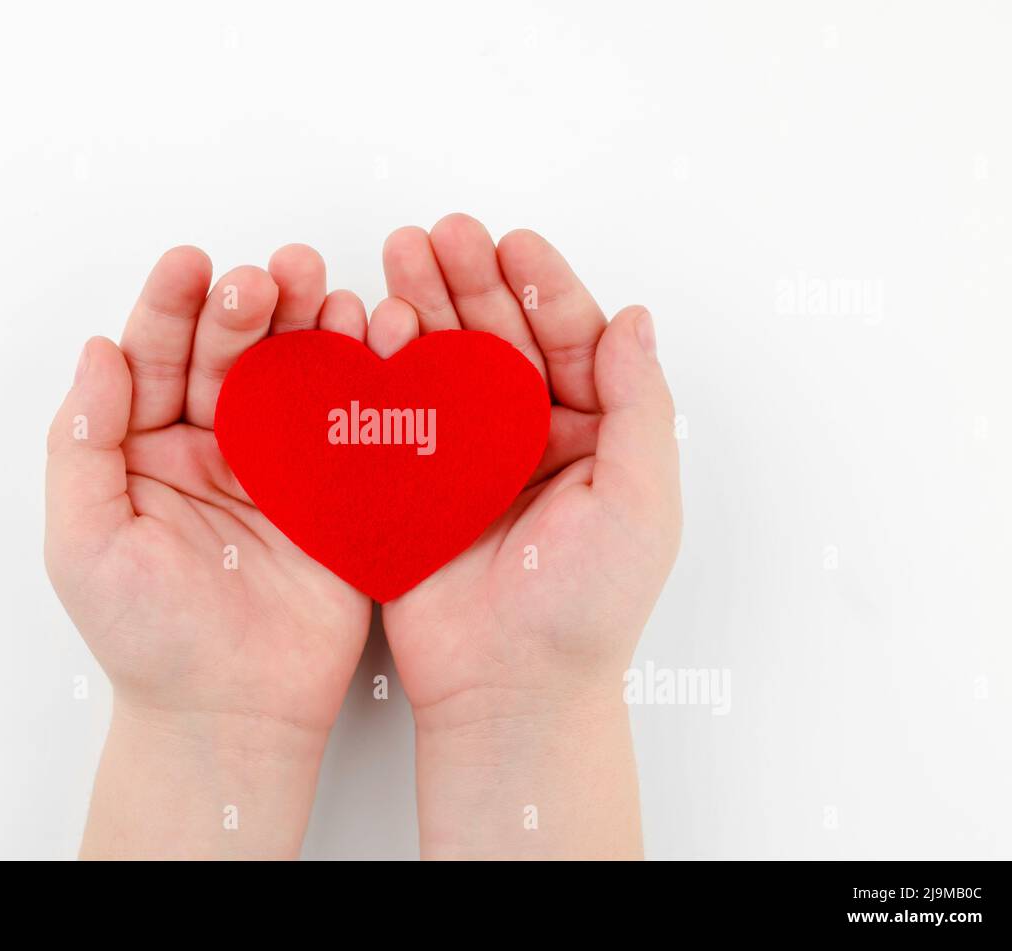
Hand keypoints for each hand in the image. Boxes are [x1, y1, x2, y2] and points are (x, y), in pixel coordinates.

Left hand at [45, 244, 372, 857]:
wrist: (229, 714)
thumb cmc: (145, 640)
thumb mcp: (82, 543)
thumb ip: (82, 445)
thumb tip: (96, 351)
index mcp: (146, 449)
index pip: (156, 358)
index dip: (170, 306)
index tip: (189, 263)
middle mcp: (213, 446)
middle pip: (229, 354)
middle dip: (248, 307)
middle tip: (266, 276)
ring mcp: (278, 467)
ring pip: (294, 375)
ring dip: (308, 325)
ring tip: (322, 287)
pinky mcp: (335, 493)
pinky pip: (349, 424)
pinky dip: (363, 377)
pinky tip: (370, 337)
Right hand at [367, 214, 681, 857]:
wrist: (511, 690)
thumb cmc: (587, 608)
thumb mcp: (642, 503)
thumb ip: (640, 408)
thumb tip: (635, 319)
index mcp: (589, 433)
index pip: (567, 338)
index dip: (541, 285)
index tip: (511, 242)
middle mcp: (526, 436)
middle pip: (496, 336)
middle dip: (467, 280)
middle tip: (437, 234)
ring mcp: (464, 457)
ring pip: (441, 362)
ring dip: (420, 306)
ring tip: (395, 259)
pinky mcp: (410, 483)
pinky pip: (394, 412)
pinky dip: (380, 369)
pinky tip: (369, 328)